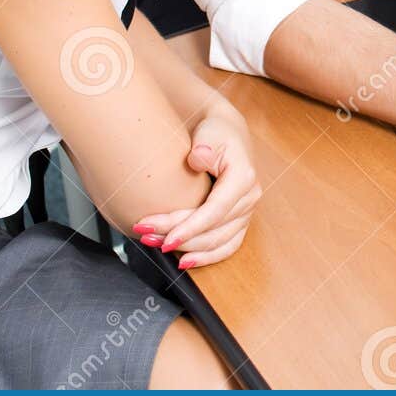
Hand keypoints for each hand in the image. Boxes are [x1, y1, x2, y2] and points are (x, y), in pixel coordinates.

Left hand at [133, 107, 260, 270]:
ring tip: (155, 244)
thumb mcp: (209, 134)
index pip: (215, 210)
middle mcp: (249, 198)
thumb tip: (198, 158)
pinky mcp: (239, 221)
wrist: (223, 133)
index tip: (164, 237)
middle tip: (145, 235)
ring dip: (187, 250)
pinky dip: (206, 257)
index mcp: (243, 177)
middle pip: (213, 230)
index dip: (190, 227)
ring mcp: (246, 212)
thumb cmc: (214, 133)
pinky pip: (226, 247)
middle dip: (178, 238)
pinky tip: (183, 261)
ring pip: (218, 243)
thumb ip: (203, 148)